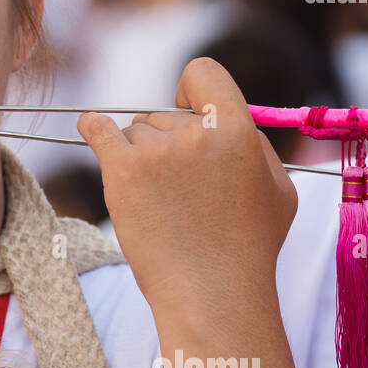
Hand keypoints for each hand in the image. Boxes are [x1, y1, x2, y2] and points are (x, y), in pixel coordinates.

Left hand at [77, 57, 296, 321]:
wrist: (212, 295)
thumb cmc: (248, 247)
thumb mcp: (277, 189)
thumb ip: (253, 143)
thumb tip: (221, 116)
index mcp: (238, 130)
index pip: (202, 72)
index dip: (191, 89)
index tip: (185, 109)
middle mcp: (196, 133)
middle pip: (163, 115)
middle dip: (166, 143)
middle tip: (181, 193)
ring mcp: (157, 151)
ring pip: (134, 134)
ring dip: (140, 159)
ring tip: (161, 204)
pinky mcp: (123, 171)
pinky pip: (98, 129)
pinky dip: (93, 127)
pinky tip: (91, 127)